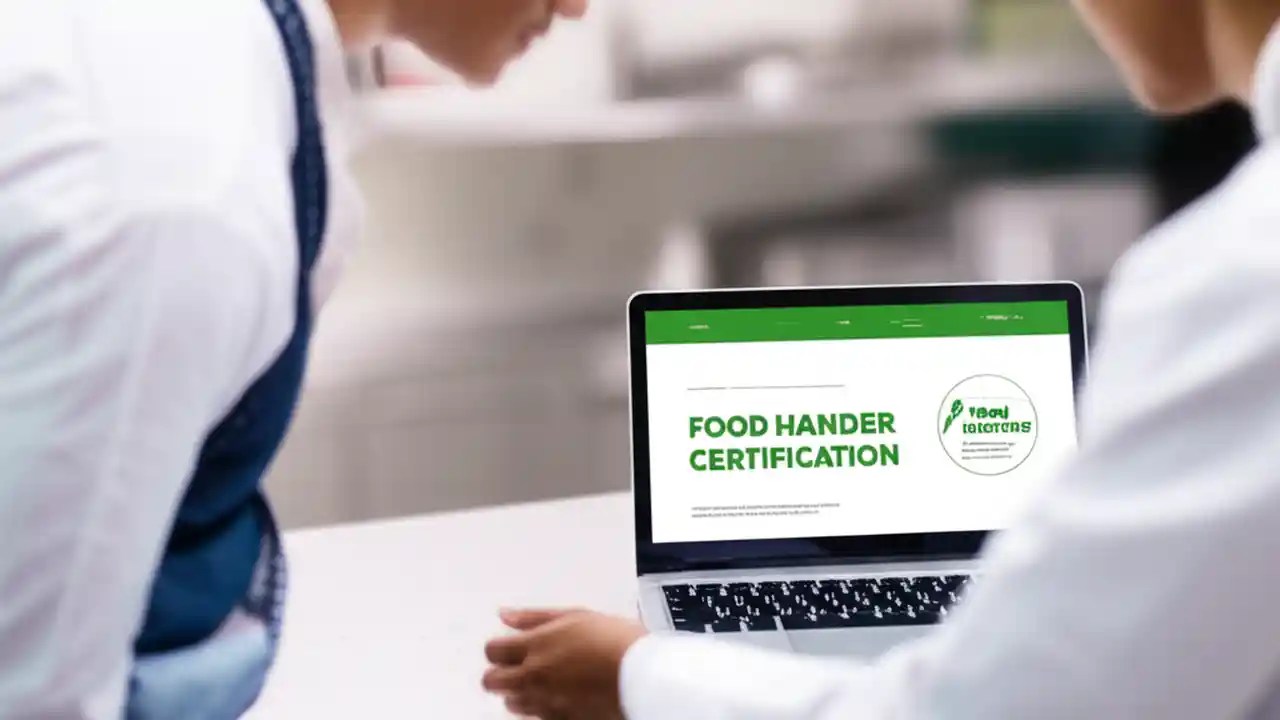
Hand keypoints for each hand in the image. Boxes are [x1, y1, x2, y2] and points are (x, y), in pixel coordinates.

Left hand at [482, 608, 647, 718]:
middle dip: (499, 673)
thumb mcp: (576, 615)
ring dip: (519, 692)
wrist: (643, 676)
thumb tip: (506, 615)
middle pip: (492, 681)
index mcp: (534, 646)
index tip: (509, 646)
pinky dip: (539, 709)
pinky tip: (556, 697)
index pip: (492, 651)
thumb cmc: (617, 642)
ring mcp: (545, 703)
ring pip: (511, 703)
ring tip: (541, 682)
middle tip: (516, 666)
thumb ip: (534, 617)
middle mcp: (533, 677)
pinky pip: (535, 718)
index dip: (498, 648)